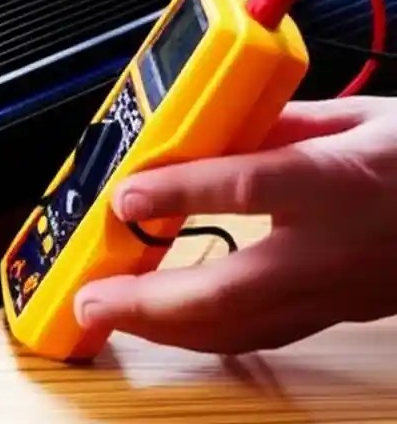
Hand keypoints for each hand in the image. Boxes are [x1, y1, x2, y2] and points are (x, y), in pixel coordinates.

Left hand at [73, 95, 396, 353]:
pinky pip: (263, 333)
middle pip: (228, 290)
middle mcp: (336, 248)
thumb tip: (208, 124)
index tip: (126, 194)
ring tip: (110, 316)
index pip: (248, 185)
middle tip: (88, 299)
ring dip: (165, 328)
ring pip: (241, 327)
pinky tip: (169, 326)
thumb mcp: (361, 116)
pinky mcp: (342, 314)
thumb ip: (278, 121)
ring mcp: (340, 293)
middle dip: (146, 304)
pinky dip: (206, 334)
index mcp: (342, 180)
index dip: (180, 190)